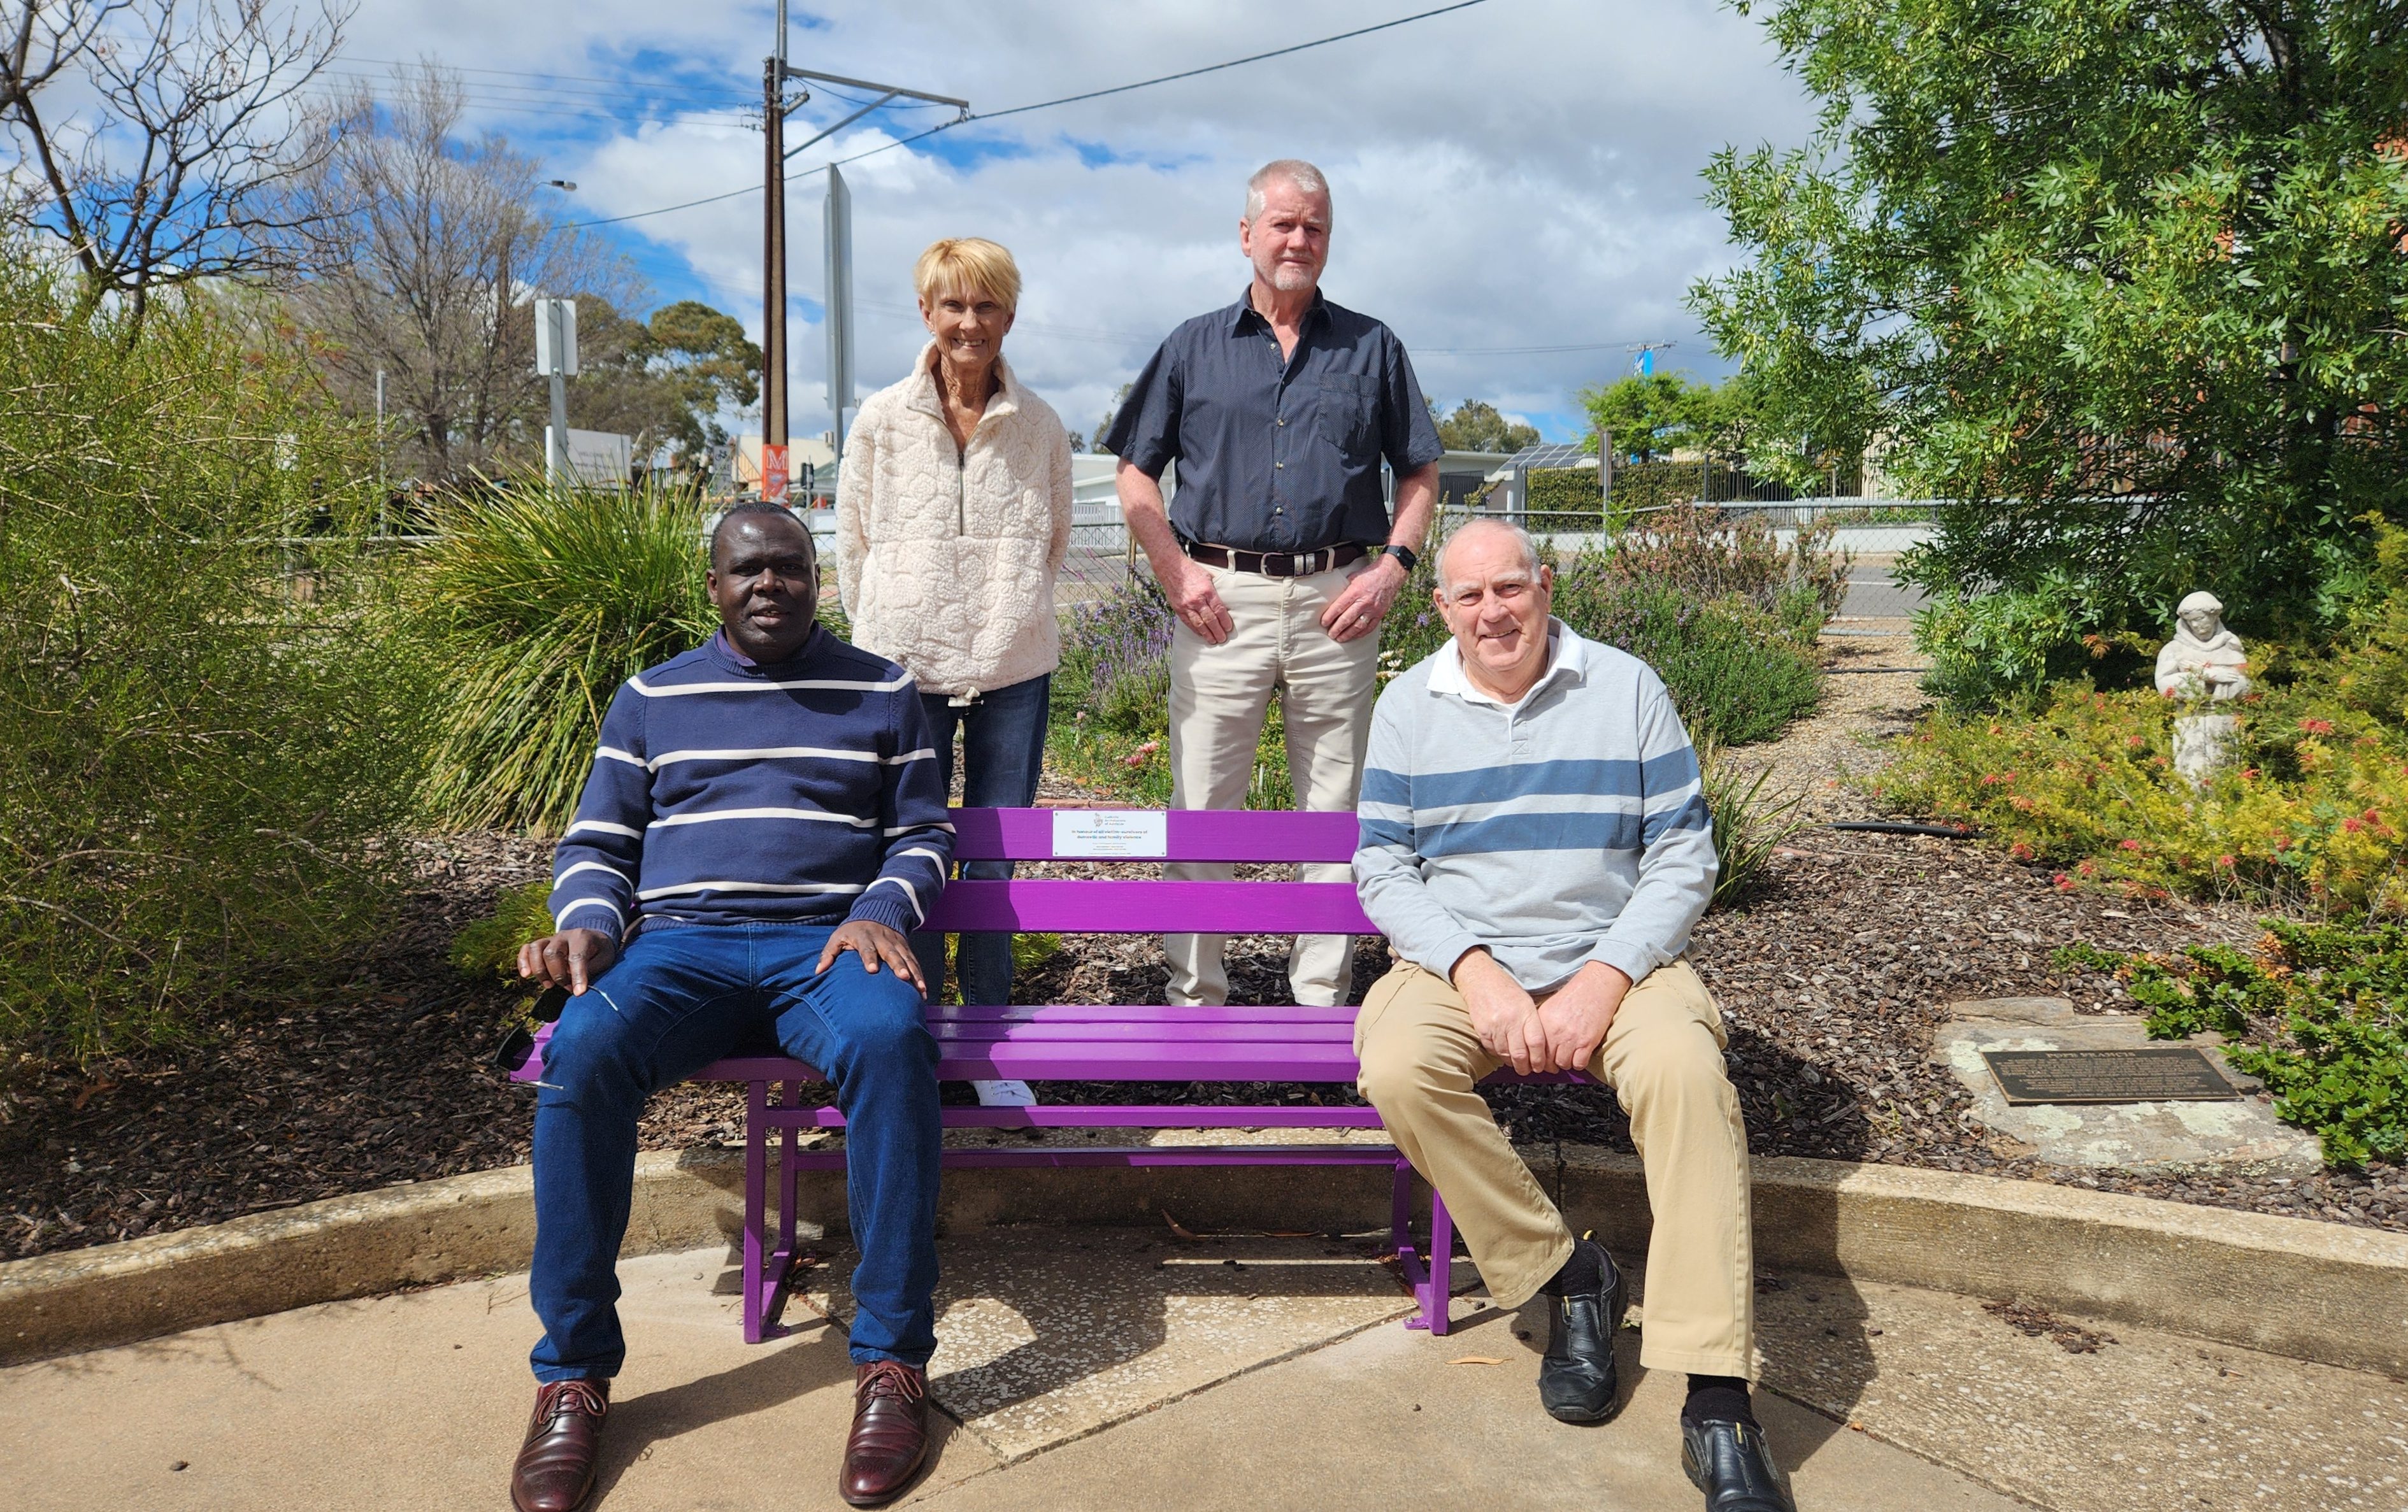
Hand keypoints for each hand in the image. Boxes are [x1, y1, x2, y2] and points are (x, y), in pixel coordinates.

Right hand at [517, 928, 618, 995]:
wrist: (593, 937)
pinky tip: (526, 975)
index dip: (577, 976)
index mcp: (582, 937)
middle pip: (551, 953)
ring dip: (540, 970)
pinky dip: (523, 961)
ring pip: (535, 949)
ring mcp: (550, 939)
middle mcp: (564, 936)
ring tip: (549, 985)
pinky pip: (526, 949)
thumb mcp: (605, 958)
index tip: (578, 993)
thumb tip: (577, 985)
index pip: (577, 957)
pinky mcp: (542, 944)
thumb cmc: (599, 950)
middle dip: (557, 975)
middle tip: (567, 987)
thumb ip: (593, 969)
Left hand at [817, 919, 926, 993]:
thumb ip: (828, 953)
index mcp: (864, 936)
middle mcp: (883, 939)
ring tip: (920, 989)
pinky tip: (923, 990)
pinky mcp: (906, 947)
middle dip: (898, 965)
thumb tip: (818, 971)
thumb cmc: (853, 931)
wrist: (877, 912)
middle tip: (903, 977)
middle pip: (891, 953)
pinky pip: (914, 962)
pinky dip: (920, 975)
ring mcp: (896, 943)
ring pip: (907, 958)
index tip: (872, 970)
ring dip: (914, 973)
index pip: (867, 948)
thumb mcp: (838, 937)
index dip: (870, 958)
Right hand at [1163, 555, 1234, 643]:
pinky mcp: (1178, 608)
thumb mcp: (1207, 576)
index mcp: (1207, 591)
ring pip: (1199, 624)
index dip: (1225, 621)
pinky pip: (1188, 622)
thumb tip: (1223, 598)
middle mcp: (1197, 600)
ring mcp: (1186, 605)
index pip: (1219, 610)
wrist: (1171, 567)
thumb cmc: (1190, 570)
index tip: (1228, 628)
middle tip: (1222, 638)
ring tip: (1213, 640)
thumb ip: (1215, 588)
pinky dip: (1195, 630)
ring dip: (1207, 634)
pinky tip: (1201, 634)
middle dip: (1217, 631)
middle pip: (1210, 620)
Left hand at [1320, 552, 1406, 642]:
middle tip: (1330, 634)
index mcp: (1355, 591)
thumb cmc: (1370, 574)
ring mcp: (1373, 609)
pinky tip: (1354, 636)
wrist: (1390, 574)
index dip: (1330, 617)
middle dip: (1337, 629)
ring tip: (1340, 638)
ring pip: (1358, 626)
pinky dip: (1361, 634)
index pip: (1339, 607)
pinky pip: (1370, 627)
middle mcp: (1364, 602)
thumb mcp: (1354, 577)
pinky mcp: (1380, 614)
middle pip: (1347, 619)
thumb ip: (1344, 588)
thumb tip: (1333, 598)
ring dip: (1347, 634)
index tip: (1324, 622)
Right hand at [1453, 948, 1549, 1073]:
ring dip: (1513, 1064)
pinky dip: (1500, 1055)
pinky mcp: (1482, 1030)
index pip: (1536, 1043)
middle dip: (1526, 1067)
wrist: (1481, 981)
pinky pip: (1492, 1050)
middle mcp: (1510, 1020)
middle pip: (1520, 1054)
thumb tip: (1541, 1049)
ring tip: (1518, 1065)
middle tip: (1529, 1070)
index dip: (1540, 1059)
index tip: (1541, 1065)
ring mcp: (1494, 1026)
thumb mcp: (1526, 1003)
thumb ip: (1533, 1024)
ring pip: (1506, 1055)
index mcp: (1525, 1012)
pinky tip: (1505, 1055)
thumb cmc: (1508, 991)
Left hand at [1534, 962, 1632, 1075]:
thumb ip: (1542, 1025)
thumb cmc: (1575, 996)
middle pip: (1547, 1061)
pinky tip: (1580, 1055)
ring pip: (1562, 1064)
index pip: (1534, 1050)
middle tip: (1556, 1061)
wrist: (1596, 987)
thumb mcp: (1550, 1007)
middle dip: (1551, 1064)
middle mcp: (1554, 1031)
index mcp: (1543, 1022)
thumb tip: (1537, 1043)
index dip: (1538, 1058)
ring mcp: (1570, 1038)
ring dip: (1566, 1063)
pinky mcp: (1586, 1042)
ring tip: (1569, 1056)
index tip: (1542, 1060)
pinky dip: (1579, 1063)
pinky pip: (1578, 1064)